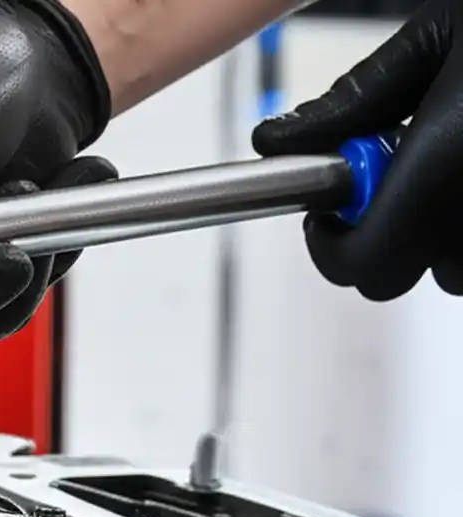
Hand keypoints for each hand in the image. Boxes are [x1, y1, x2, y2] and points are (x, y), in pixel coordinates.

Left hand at [252, 0, 462, 300]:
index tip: (328, 214)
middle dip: (390, 233)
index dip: (333, 246)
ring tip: (458, 160)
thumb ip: (355, 99)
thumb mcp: (438, 34)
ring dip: (445, 234)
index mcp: (450, 159)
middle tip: (396, 170)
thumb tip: (280, 140)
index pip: (366, 264)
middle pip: (414, 274)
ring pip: (462, 273)